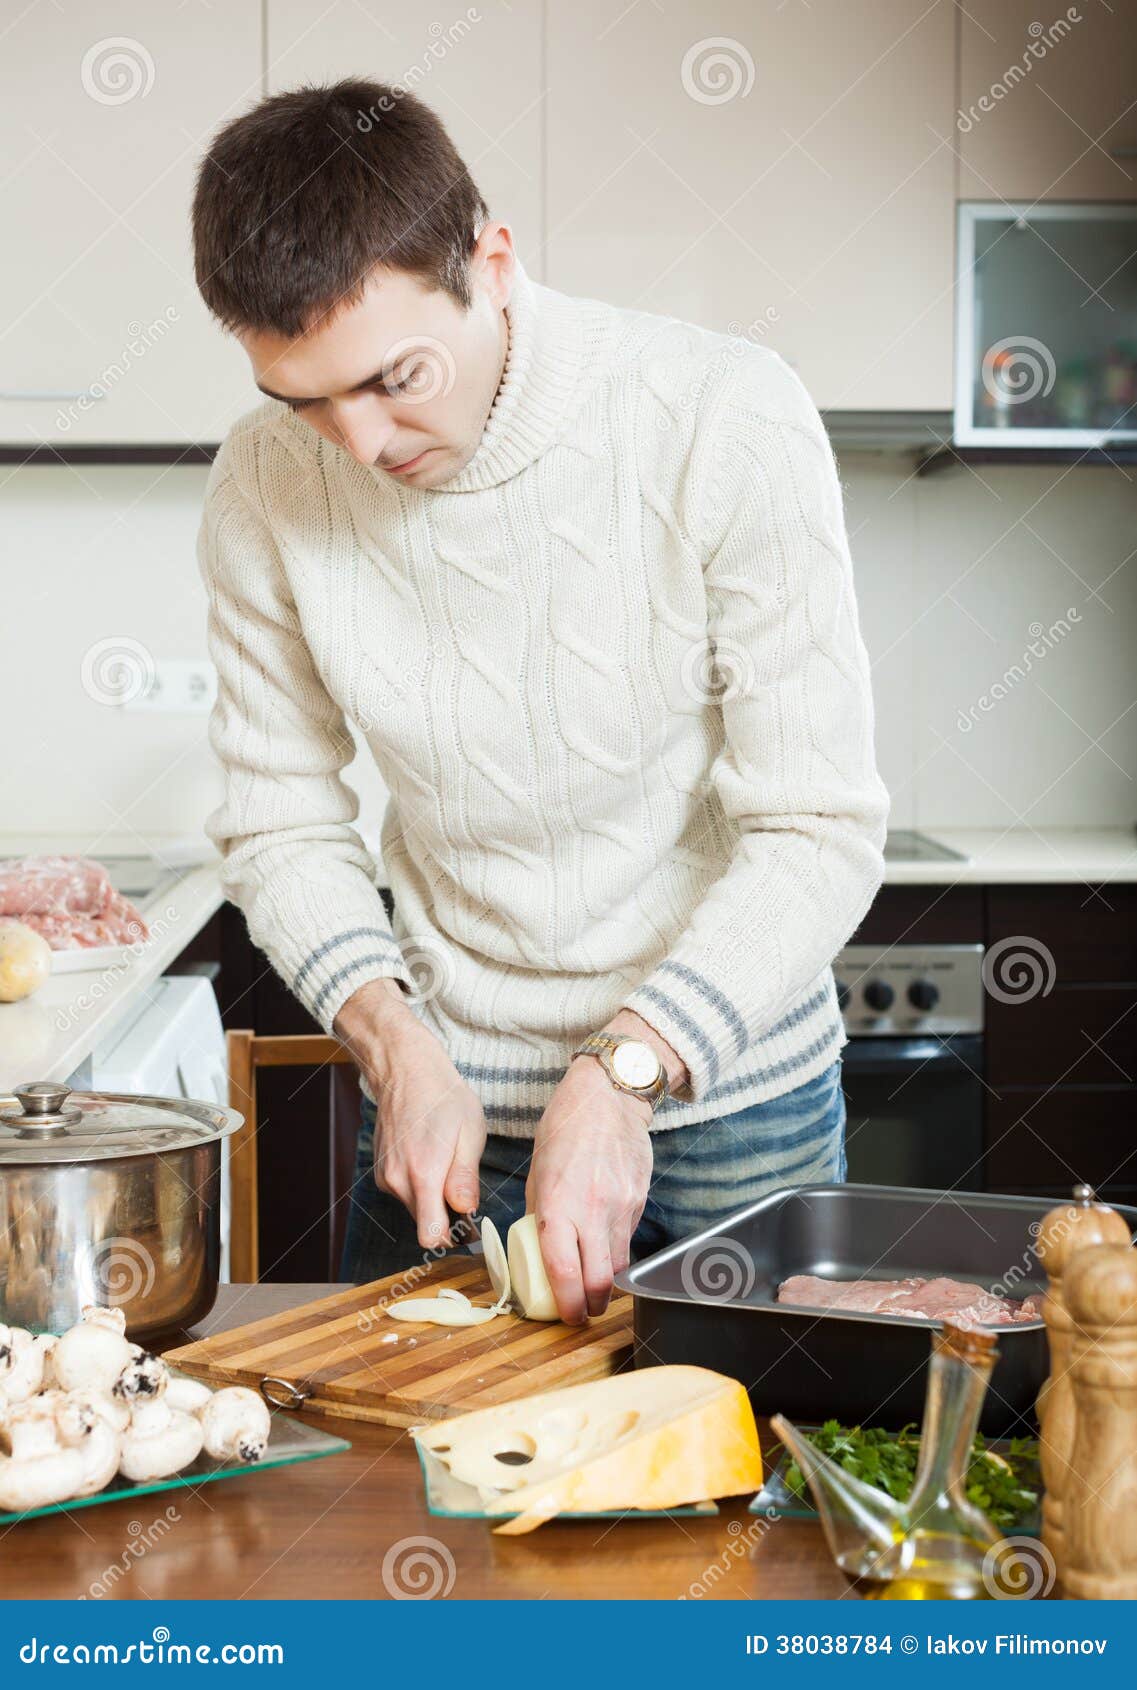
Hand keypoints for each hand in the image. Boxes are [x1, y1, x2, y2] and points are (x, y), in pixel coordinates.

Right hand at [334, 978, 486, 1248]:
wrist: (405, 1070)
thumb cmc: (443, 1096)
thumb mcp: (469, 1133)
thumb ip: (465, 1178)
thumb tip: (467, 1210)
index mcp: (423, 1174)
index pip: (430, 1235)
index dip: (452, 1236)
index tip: (468, 1226)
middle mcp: (398, 1180)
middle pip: (425, 1222)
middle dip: (446, 1212)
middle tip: (463, 1181)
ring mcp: (385, 1176)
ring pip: (415, 1207)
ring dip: (432, 1196)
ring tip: (445, 1159)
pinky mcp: (380, 1171)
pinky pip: (405, 1191)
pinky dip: (419, 1183)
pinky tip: (429, 1154)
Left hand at [526, 1057, 653, 1323]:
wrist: (608, 1098)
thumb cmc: (565, 1129)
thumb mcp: (538, 1173)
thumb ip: (542, 1214)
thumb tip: (542, 1248)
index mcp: (559, 1204)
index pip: (565, 1271)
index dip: (567, 1304)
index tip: (565, 1316)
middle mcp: (593, 1210)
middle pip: (600, 1281)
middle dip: (592, 1306)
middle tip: (583, 1312)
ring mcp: (622, 1206)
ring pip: (619, 1265)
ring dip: (607, 1284)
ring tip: (595, 1288)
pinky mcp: (640, 1199)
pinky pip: (628, 1238)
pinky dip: (616, 1251)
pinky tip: (605, 1245)